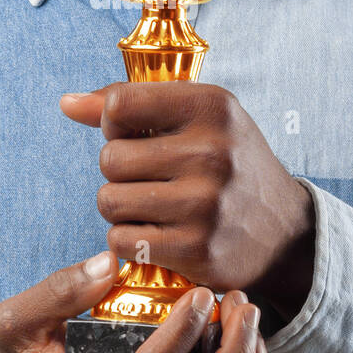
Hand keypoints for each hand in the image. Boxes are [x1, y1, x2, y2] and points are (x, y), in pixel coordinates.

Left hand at [60, 83, 316, 321]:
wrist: (285, 232)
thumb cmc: (230, 164)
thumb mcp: (198, 118)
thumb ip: (132, 105)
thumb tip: (67, 103)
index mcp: (213, 107)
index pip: (119, 105)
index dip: (115, 123)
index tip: (135, 135)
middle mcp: (212, 152)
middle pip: (110, 158)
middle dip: (120, 170)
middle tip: (152, 178)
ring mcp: (205, 203)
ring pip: (109, 200)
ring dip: (122, 207)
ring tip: (155, 205)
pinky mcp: (196, 249)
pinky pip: (121, 240)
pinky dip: (131, 239)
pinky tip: (161, 233)